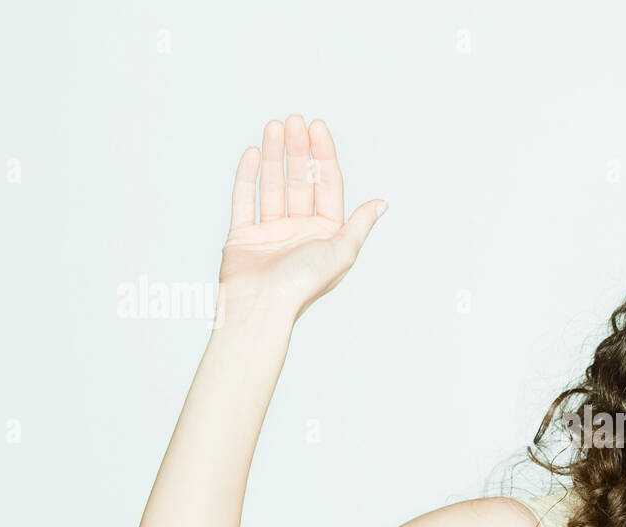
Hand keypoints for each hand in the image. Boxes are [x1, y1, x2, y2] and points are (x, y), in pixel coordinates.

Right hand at [218, 114, 386, 325]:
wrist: (261, 307)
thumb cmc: (302, 285)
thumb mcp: (342, 252)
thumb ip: (359, 225)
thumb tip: (382, 204)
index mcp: (326, 234)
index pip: (327, 186)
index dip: (324, 156)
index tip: (318, 127)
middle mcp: (300, 231)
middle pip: (300, 181)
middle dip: (298, 150)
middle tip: (294, 120)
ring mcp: (270, 231)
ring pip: (273, 185)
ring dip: (273, 155)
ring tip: (273, 126)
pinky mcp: (242, 234)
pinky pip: (245, 199)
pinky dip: (247, 176)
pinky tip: (251, 152)